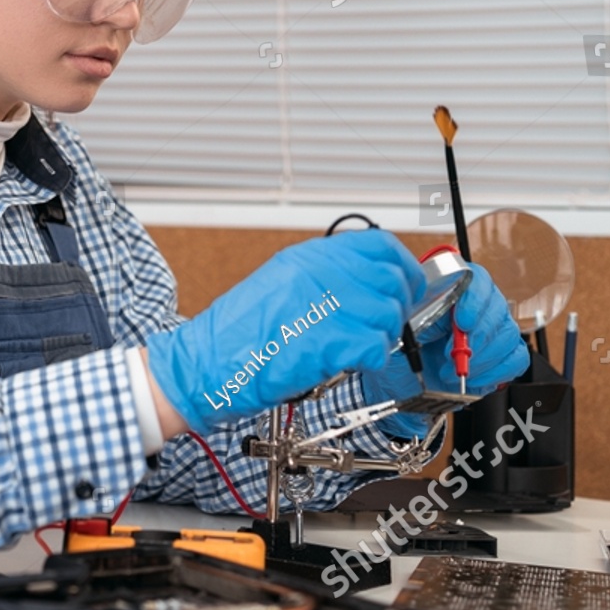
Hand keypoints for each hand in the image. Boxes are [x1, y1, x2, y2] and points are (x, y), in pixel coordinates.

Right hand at [145, 230, 426, 432]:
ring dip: (381, 337)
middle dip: (398, 307)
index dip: (402, 268)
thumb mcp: (278, 285)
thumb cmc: (234, 335)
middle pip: (391, 281)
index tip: (405, 286)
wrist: (204, 363)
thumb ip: (322, 278)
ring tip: (357, 348)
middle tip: (383, 326)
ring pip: (388, 316)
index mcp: (307, 257)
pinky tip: (349, 362)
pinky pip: (375, 347)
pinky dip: (370, 359)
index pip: (380, 246)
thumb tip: (366, 284)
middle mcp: (318, 274)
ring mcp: (323, 305)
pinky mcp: (326, 341)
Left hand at [411, 262, 528, 395]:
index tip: (463, 322)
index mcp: (453, 289)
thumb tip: (443, 314)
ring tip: (455, 370)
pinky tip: (473, 378)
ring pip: (509, 336)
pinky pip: (516, 360)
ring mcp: (492, 333)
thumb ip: (425, 314)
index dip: (475, 300)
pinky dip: (496, 372)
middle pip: (498, 310)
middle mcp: (477, 308)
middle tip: (452, 354)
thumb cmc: (401, 348)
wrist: (401, 380)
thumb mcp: (405, 327)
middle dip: (477, 337)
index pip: (478, 281)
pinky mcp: (500, 359)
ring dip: (482, 358)